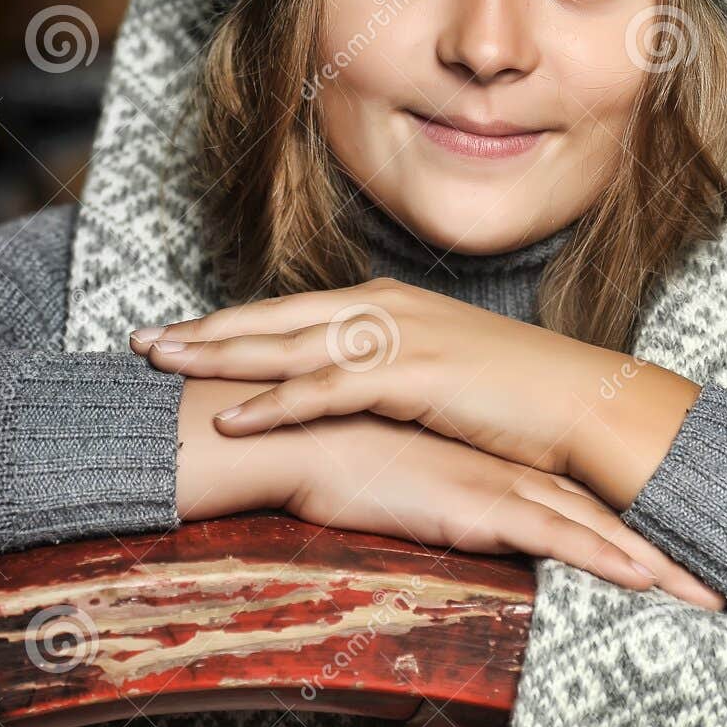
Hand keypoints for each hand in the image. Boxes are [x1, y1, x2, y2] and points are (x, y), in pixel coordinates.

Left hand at [129, 281, 700, 510]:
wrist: (587, 405)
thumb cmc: (521, 399)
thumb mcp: (446, 375)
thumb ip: (395, 375)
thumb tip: (356, 396)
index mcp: (391, 307)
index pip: (294, 313)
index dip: (232, 323)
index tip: (179, 334)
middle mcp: (387, 310)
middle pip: (275, 319)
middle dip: (204, 331)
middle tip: (140, 343)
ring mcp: (401, 338)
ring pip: (289, 346)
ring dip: (220, 357)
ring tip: (161, 368)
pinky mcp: (415, 377)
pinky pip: (329, 391)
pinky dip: (276, 404)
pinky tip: (233, 419)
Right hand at [283, 411, 725, 609]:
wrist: (298, 435)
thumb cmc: (337, 458)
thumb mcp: (398, 487)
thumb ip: (429, 498)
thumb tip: (440, 520)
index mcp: (497, 468)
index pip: (581, 501)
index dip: (633, 530)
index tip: (681, 561)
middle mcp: (511, 472)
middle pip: (608, 516)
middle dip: (669, 554)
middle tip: (723, 590)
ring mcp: (501, 484)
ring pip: (599, 532)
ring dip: (660, 567)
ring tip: (712, 600)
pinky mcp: (481, 503)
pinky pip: (559, 539)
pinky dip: (607, 561)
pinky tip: (649, 583)